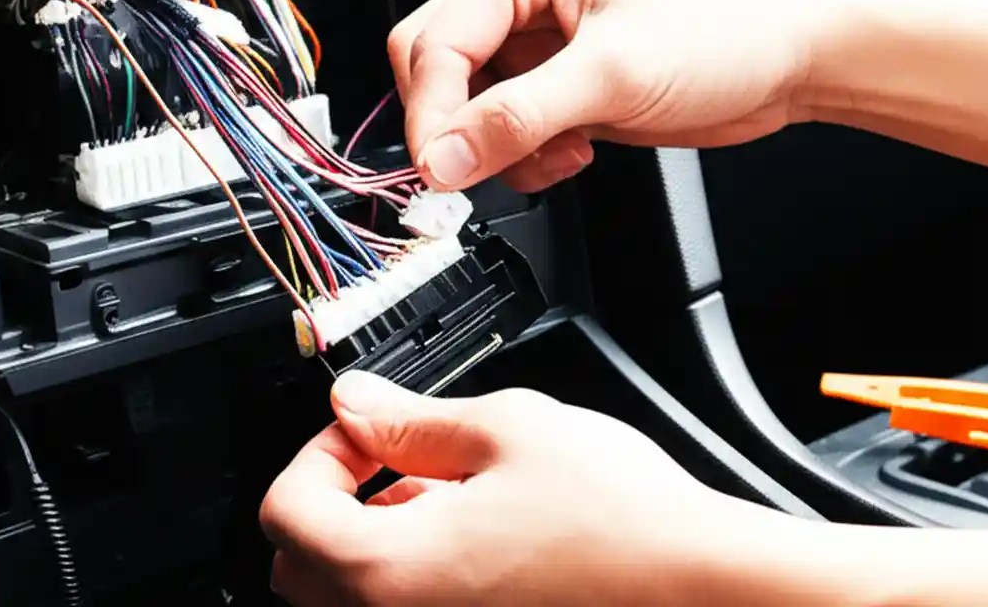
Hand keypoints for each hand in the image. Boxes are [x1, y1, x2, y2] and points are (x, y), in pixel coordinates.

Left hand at [259, 371, 793, 605]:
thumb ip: (410, 419)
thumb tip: (354, 402)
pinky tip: (476, 540)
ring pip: (354, 599)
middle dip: (336, 501)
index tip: (370, 429)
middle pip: (304, 567)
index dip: (321, 453)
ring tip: (448, 497)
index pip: (286, 511)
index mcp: (386, 571)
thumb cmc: (619, 519)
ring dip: (373, 540)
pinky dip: (413, 578)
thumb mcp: (507, 430)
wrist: (701, 588)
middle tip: (394, 461)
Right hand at [389, 0, 836, 192]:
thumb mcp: (612, 74)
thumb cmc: (725, 31)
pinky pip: (509, 133)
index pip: (435, 42)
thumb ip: (517, 118)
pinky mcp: (561, 89)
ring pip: (469, 112)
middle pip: (439, 74)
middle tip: (482, 169)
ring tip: (562, 150)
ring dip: (502, 148)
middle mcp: (523, 0)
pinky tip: (577, 150)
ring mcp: (541, 48)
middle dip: (459, 129)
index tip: (441, 169)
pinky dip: (529, 157)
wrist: (791, 60)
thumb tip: (443, 157)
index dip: (431, 112)